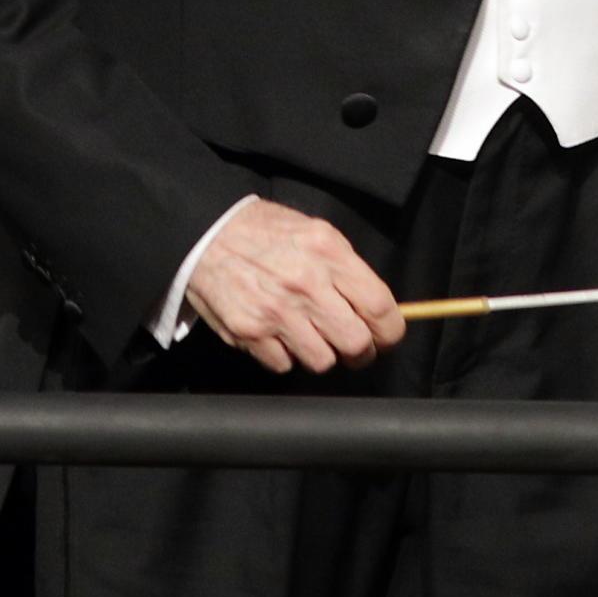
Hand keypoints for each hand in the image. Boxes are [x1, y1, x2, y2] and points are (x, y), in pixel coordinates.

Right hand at [184, 198, 404, 374]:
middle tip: (355, 346)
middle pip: (356, 343)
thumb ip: (347, 269)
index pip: (379, 307)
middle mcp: (305, 284)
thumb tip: (378, 309)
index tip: (387, 336)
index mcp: (328, 252)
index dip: (390, 331)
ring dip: (322, 353)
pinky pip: (284, 365)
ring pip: (322, 361)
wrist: (207, 232)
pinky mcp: (249, 332)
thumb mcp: (317, 233)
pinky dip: (286, 356)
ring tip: (312, 335)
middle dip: (361, 351)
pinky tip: (281, 334)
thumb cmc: (266, 231)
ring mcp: (276, 311)